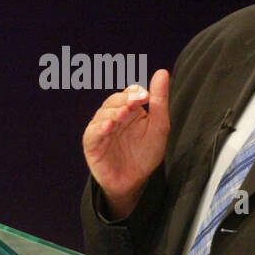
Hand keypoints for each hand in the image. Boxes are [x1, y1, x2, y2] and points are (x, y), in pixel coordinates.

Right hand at [82, 68, 170, 218]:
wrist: (134, 182)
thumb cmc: (145, 154)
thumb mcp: (158, 126)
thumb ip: (159, 101)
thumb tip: (162, 72)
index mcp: (130, 110)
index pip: (129, 94)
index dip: (135, 93)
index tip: (145, 96)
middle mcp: (113, 116)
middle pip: (114, 101)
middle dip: (124, 101)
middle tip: (135, 102)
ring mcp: (101, 129)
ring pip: (102, 114)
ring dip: (113, 112)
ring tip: (123, 114)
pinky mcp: (92, 143)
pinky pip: (93, 132)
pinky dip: (100, 128)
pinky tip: (109, 126)